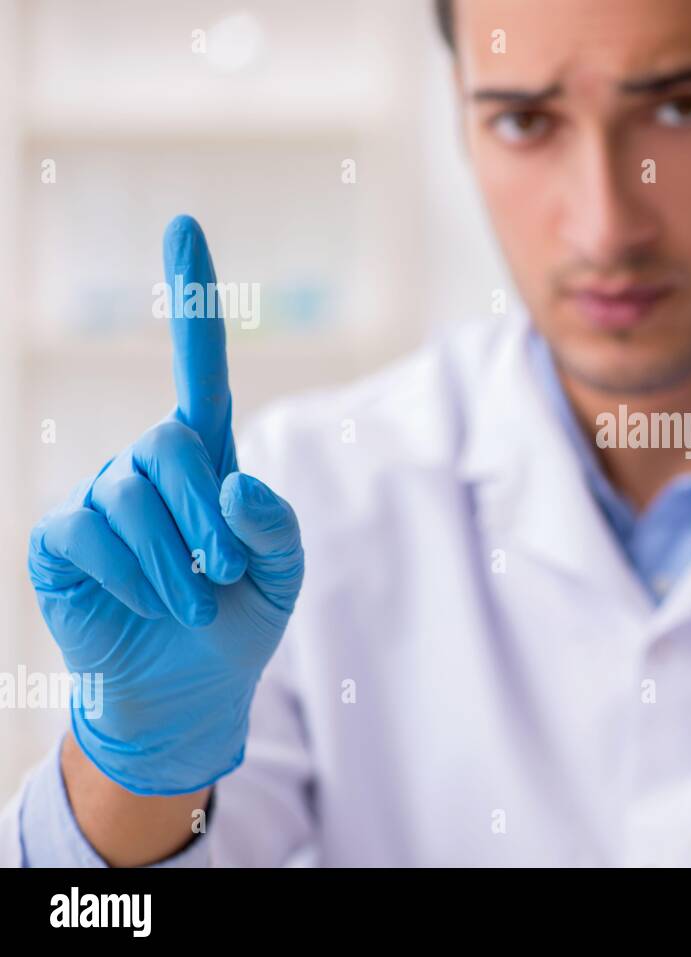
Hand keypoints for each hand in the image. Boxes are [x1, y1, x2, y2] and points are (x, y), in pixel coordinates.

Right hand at [27, 215, 304, 795]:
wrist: (190, 687)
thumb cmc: (239, 616)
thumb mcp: (284, 572)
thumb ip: (279, 525)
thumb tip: (234, 486)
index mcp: (208, 459)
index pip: (199, 368)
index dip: (192, 298)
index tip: (186, 226)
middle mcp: (149, 463)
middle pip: (172, 443)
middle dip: (206, 518)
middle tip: (226, 572)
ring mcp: (99, 495)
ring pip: (129, 493)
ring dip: (175, 561)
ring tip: (194, 601)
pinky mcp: (60, 536)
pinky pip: (88, 529)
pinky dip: (132, 574)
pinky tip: (146, 602)